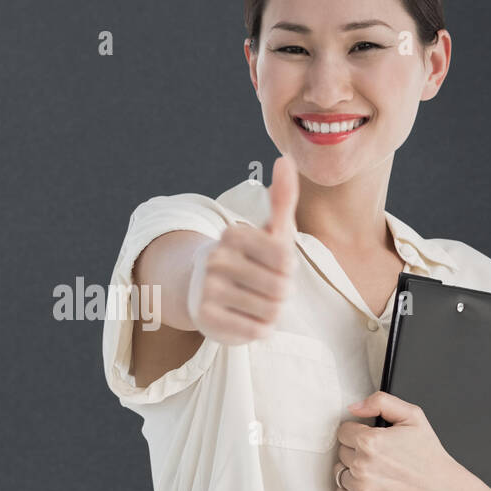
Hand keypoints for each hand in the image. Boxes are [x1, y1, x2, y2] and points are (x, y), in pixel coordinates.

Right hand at [187, 155, 297, 345]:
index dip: (288, 267)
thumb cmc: (250, 258)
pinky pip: (256, 330)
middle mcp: (215, 260)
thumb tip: (286, 159)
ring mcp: (207, 290)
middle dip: (282, 292)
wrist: (202, 289)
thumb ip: (282, 198)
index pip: (286, 259)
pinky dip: (260, 328)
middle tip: (266, 288)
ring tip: (256, 302)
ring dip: (272, 311)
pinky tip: (247, 318)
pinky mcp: (206, 319)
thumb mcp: (268, 230)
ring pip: (271, 311)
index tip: (274, 265)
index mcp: (232, 235)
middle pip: (280, 288)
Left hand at [334, 390, 467, 490]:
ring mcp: (361, 489)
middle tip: (381, 457)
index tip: (374, 440)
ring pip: (341, 472)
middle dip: (358, 452)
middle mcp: (362, 466)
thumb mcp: (413, 417)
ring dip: (354, 471)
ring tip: (379, 472)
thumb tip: (355, 407)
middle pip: (342, 451)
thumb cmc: (429, 457)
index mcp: (370, 441)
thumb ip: (380, 402)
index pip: (343, 431)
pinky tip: (372, 486)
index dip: (359, 433)